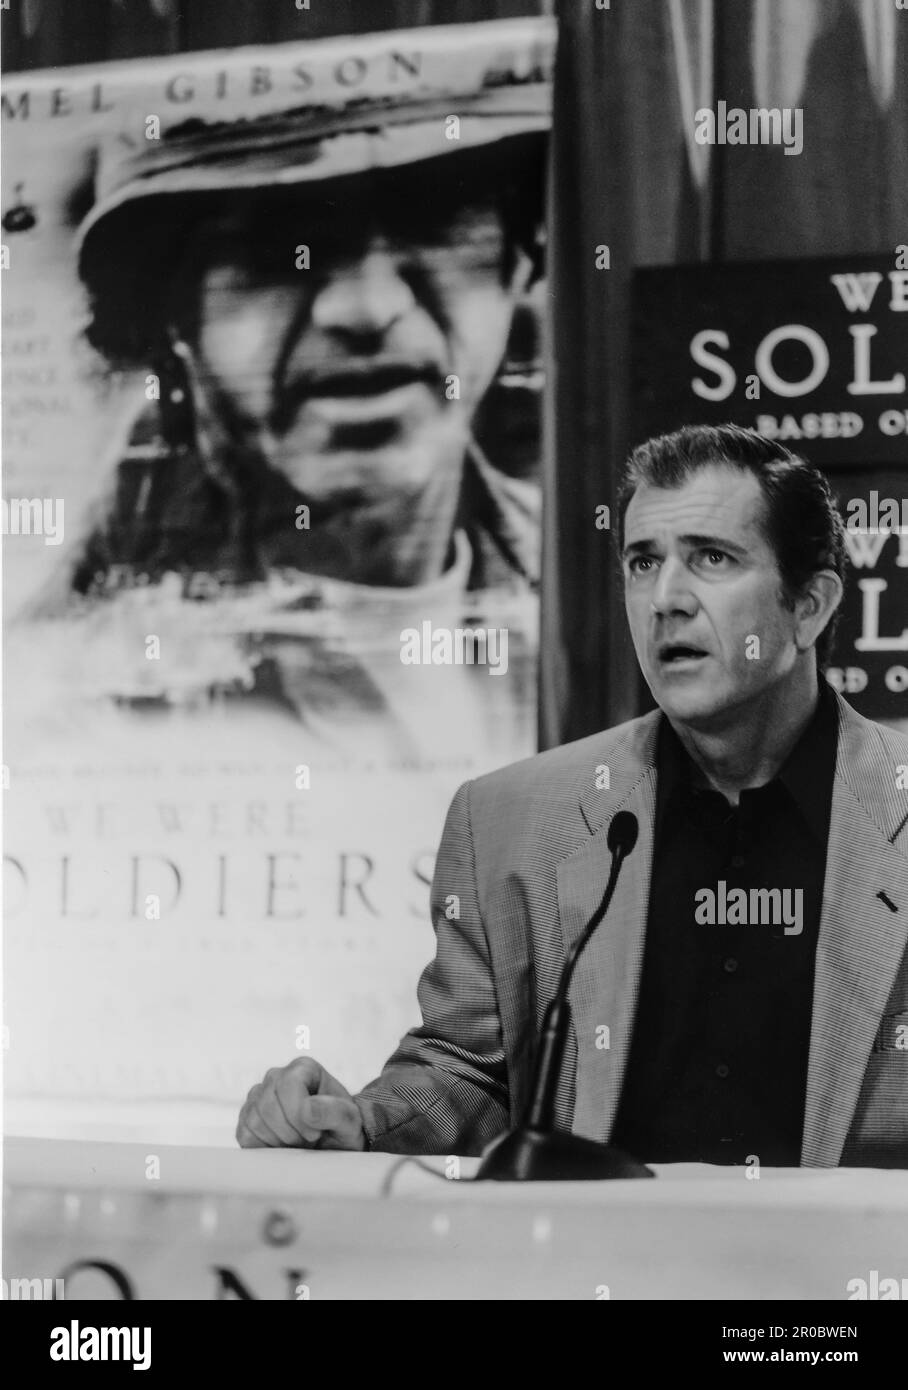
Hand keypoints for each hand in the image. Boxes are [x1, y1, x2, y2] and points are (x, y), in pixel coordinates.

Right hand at [236, 1057, 365, 1149]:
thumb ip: (334, 1112)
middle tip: (308, 1141)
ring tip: (297, 1143)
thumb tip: (307, 1109)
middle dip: (290, 1133)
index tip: (316, 1132)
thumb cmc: (341, 1129)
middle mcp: (276, 1076)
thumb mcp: (349, 1122)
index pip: (288, 1085)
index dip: (299, 1115)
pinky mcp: (247, 1118)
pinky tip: (281, 1148)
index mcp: (303, 1068)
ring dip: (278, 1141)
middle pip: (268, 1106)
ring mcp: (258, 1096)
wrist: (331, 1145)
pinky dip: (263, 1148)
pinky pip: (245, 1135)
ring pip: (255, 1121)